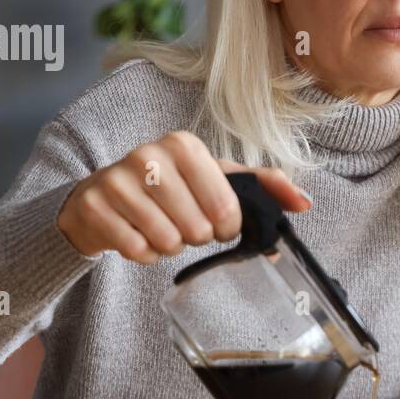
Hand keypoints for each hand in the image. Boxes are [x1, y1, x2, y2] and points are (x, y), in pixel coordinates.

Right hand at [57, 129, 311, 264]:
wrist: (99, 198)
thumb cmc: (167, 189)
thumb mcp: (214, 179)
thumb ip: (261, 186)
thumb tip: (304, 203)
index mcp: (184, 145)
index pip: (226, 207)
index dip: (226, 226)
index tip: (217, 223)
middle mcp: (149, 155)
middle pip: (197, 228)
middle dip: (194, 236)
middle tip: (181, 223)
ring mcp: (118, 179)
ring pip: (167, 241)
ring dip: (168, 245)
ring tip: (159, 227)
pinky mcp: (95, 206)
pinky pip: (137, 251)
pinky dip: (142, 253)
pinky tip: (135, 234)